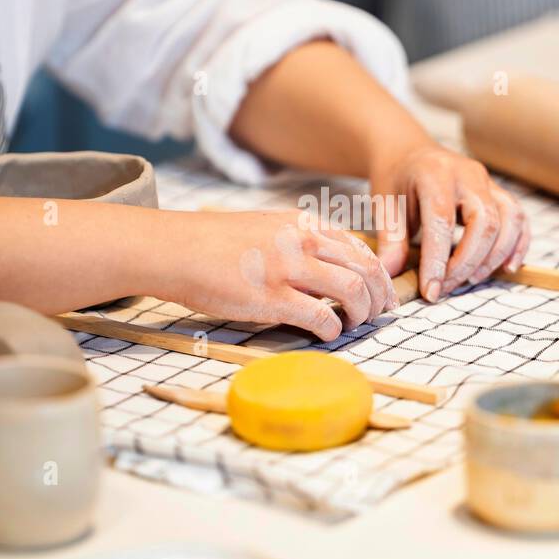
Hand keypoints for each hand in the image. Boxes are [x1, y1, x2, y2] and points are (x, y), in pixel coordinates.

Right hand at [152, 209, 395, 342]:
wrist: (176, 249)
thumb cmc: (213, 244)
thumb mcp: (265, 228)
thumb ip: (297, 242)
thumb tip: (325, 269)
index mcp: (303, 223)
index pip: (359, 247)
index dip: (378, 273)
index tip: (382, 292)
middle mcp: (303, 241)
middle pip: (365, 269)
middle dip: (380, 296)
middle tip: (381, 315)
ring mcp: (290, 269)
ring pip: (353, 292)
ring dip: (362, 313)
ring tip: (355, 325)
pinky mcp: (274, 298)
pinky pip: (322, 317)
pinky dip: (333, 329)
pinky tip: (328, 334)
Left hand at [369, 143, 529, 300]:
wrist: (409, 154)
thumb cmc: (396, 181)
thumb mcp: (385, 206)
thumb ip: (390, 241)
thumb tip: (389, 276)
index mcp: (434, 173)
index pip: (442, 220)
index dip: (438, 260)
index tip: (431, 291)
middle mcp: (467, 174)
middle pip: (484, 222)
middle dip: (468, 262)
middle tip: (447, 287)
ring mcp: (488, 181)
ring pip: (509, 220)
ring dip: (494, 257)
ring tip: (470, 279)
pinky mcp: (499, 192)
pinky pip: (520, 219)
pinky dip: (518, 246)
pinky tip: (505, 268)